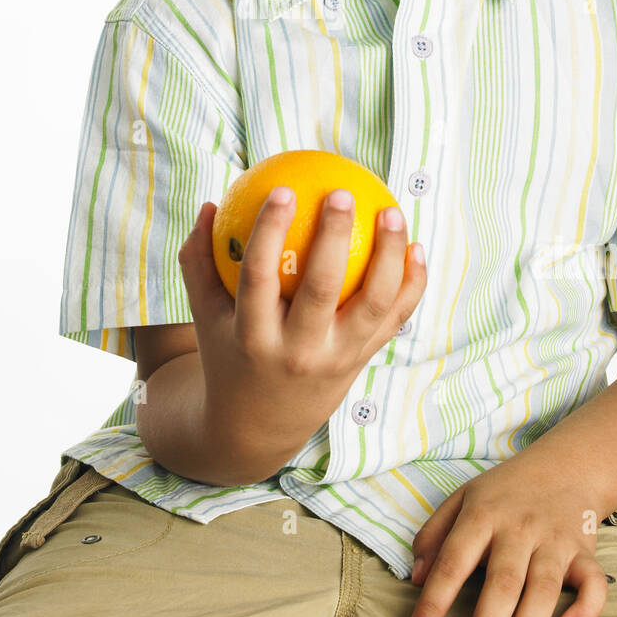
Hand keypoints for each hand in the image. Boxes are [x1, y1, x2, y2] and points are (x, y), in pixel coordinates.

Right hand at [178, 190, 426, 476]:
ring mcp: (337, 358)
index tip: (281, 189)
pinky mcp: (363, 360)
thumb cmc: (230, 352)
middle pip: (322, 288)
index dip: (269, 231)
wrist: (259, 426)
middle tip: (341, 192)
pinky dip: (412, 283)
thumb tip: (211, 203)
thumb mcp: (205, 316)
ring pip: (373, 303)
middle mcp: (297, 350)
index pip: (258, 276)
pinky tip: (416, 247)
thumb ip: (199, 261)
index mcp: (252, 336)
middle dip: (334, 236)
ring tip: (391, 211)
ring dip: (389, 255)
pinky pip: (395, 318)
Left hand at [405, 458, 608, 616]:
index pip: (452, 562)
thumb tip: (416, 579)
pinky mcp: (585, 552)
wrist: (566, 465)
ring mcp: (554, 541)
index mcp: (482, 515)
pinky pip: (592, 584)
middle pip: (502, 581)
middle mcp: (519, 528)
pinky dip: (585, 609)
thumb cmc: (505, 490)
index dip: (433, 601)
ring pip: (542, 588)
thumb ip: (433, 534)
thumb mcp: (462, 497)